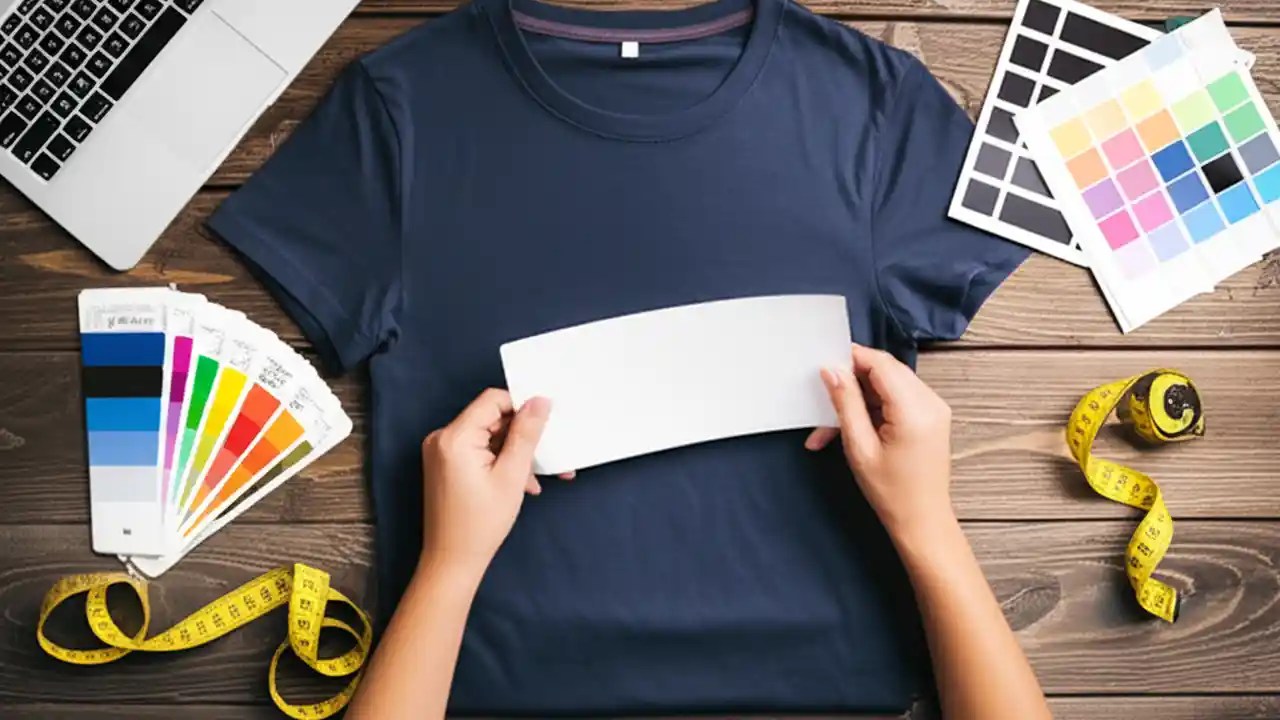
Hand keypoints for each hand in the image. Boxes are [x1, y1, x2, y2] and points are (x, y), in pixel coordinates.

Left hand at [419, 389, 555, 576]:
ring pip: (488, 437)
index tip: (544, 425)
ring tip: (535, 479)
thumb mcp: (512, 475)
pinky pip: (478, 451)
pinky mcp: (445, 465)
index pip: (493, 401)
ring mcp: (441, 452)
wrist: (452, 561)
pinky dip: (499, 462)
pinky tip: (520, 483)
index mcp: (454, 437)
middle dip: (521, 437)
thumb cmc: (480, 524)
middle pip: (491, 419)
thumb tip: (539, 401)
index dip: (521, 408)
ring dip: (514, 453)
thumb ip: (526, 434)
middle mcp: (442, 439)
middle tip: (547, 457)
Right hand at [805, 344, 954, 541]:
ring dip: (860, 396)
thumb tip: (832, 371)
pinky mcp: (932, 415)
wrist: (922, 520)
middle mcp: (931, 402)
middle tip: (826, 397)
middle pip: (887, 370)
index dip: (852, 359)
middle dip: (854, 379)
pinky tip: (854, 425)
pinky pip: (899, 396)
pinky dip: (874, 405)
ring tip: (834, 423)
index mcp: (914, 410)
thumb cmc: (891, 492)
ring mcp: (935, 408)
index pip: (881, 364)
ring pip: (890, 382)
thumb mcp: (859, 447)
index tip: (826, 366)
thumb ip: (846, 403)